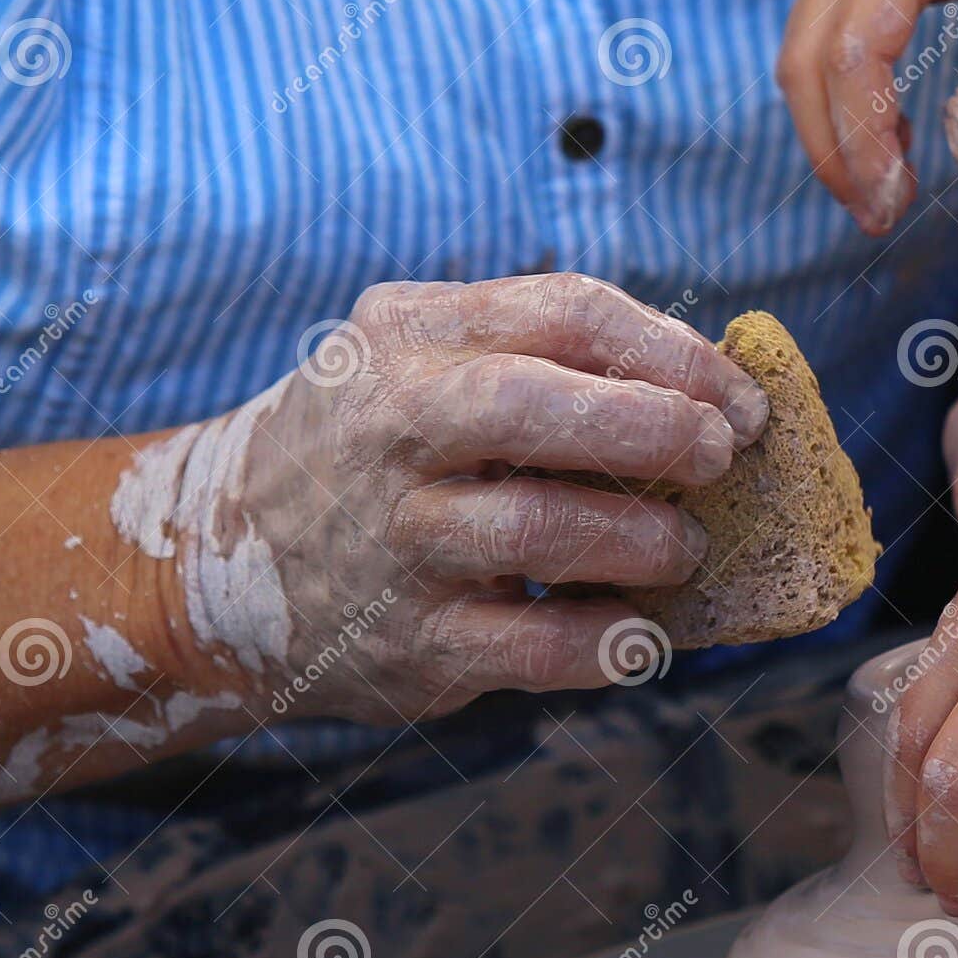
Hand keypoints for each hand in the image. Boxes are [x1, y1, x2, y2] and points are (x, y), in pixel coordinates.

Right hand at [164, 273, 768, 721]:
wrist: (218, 555)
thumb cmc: (372, 446)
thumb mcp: (421, 359)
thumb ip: (542, 355)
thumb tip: (708, 388)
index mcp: (412, 337)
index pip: (565, 312)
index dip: (676, 355)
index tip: (739, 402)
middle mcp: (390, 428)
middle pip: (533, 406)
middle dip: (654, 427)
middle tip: (720, 457)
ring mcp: (392, 540)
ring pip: (534, 531)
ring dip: (638, 539)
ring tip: (683, 548)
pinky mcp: (406, 644)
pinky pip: (530, 646)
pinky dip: (606, 641)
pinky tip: (641, 631)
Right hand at [778, 0, 957, 233]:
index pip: (851, 57)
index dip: (861, 143)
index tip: (892, 208)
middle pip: (807, 63)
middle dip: (836, 153)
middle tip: (880, 221)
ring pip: (805, 59)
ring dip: (836, 134)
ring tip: (889, 193)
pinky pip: (827, 43)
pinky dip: (849, 103)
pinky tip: (893, 142)